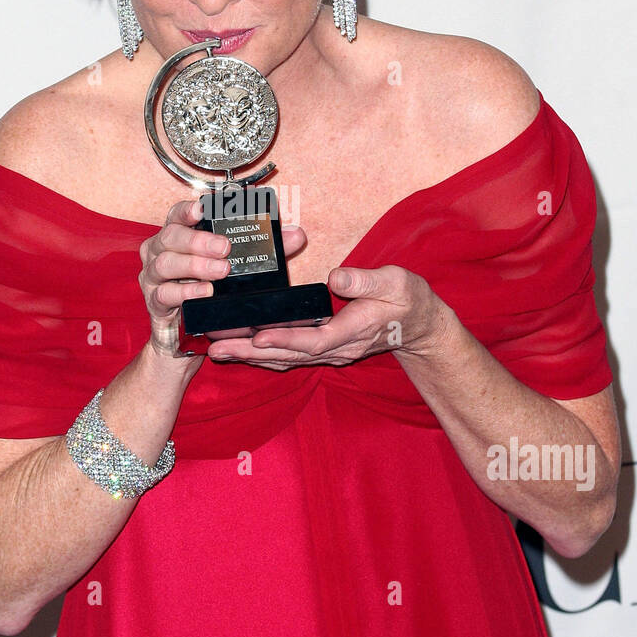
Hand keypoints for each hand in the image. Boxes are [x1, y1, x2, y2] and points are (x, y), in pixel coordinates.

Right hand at [138, 197, 307, 357]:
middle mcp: (160, 251)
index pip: (178, 214)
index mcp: (178, 236)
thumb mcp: (238, 270)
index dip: (188, 209)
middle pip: (171, 236)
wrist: (188, 337)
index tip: (204, 208)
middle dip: (199, 240)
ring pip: (166, 263)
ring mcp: (153, 277)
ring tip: (221, 271)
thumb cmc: (210, 295)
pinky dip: (186, 291)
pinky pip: (165, 293)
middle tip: (226, 248)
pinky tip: (204, 292)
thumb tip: (296, 236)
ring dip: (195, 265)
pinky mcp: (154, 302)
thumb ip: (264, 251)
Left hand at [206, 264, 450, 370]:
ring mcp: (331, 353)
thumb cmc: (408, 300)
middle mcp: (338, 348)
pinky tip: (241, 350)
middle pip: (289, 355)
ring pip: (285, 360)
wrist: (420, 327)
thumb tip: (335, 277)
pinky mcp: (325, 350)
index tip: (258, 336)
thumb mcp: (395, 282)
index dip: (285, 340)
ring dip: (250, 357)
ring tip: (217, 349)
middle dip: (251, 352)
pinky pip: (290, 357)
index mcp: (353, 331)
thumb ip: (365, 281)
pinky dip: (263, 355)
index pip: (314, 340)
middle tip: (216, 347)